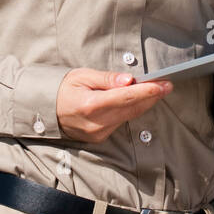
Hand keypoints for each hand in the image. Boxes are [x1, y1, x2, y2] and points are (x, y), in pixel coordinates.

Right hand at [55, 68, 172, 142]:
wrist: (46, 110)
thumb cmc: (64, 88)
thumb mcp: (82, 76)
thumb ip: (107, 79)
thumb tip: (129, 80)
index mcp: (90, 105)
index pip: (125, 98)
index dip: (146, 91)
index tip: (163, 84)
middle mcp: (96, 123)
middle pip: (131, 109)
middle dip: (151, 96)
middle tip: (167, 85)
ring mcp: (98, 134)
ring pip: (128, 117)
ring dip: (144, 103)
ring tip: (157, 89)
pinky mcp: (100, 138)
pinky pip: (121, 122)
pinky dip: (131, 110)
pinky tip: (139, 100)